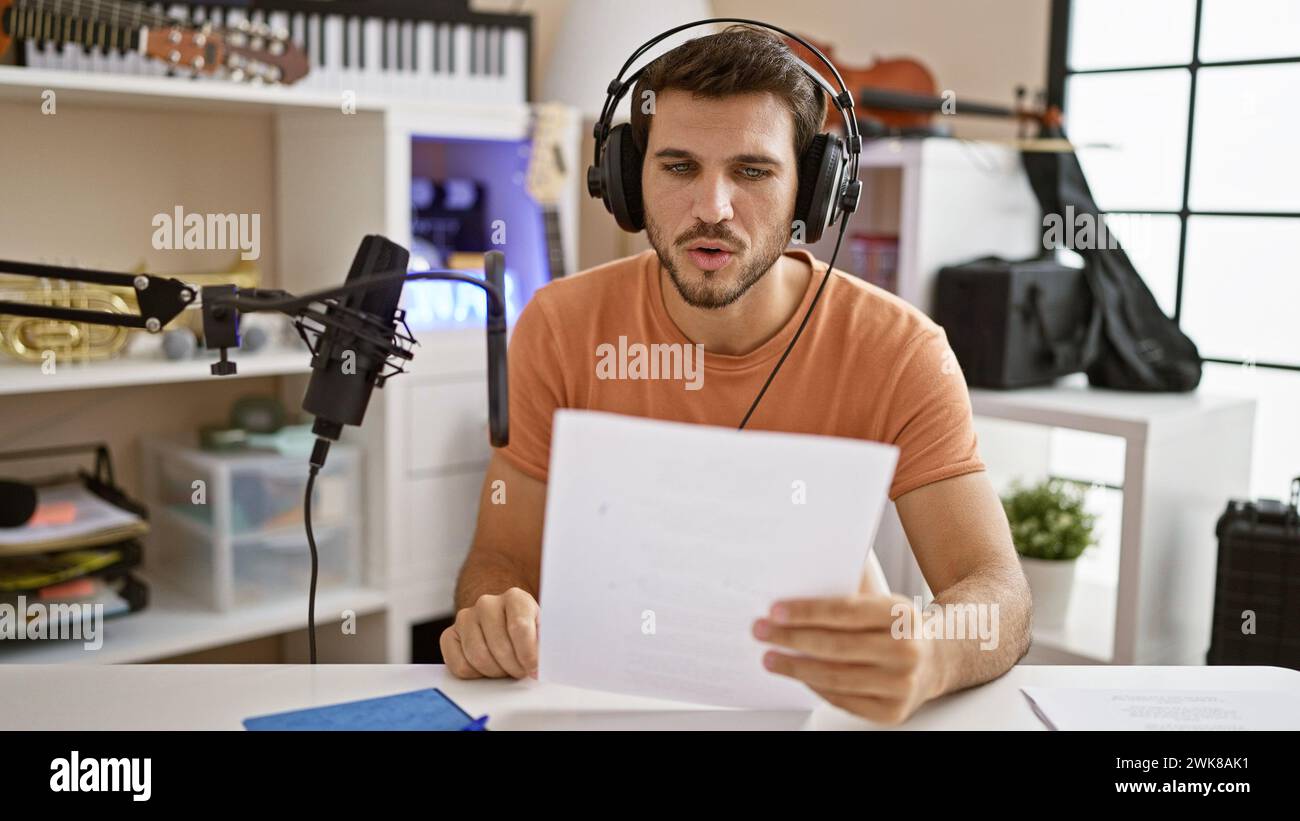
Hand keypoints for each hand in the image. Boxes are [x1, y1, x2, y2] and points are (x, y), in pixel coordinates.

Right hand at [440, 587, 538, 678]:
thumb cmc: (526, 632)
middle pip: (499, 646)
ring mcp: (466, 618)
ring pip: (478, 657)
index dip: (528, 655)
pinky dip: (475, 674)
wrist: (502, 623)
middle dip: (513, 667)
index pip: (519, 627)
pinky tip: (486, 668)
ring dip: (495, 672)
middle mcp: (487, 603)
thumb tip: (537, 670)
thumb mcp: (542, 632)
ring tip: (505, 669)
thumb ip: (544, 647)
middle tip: (520, 671)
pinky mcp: (449, 635)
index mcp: (515, 598)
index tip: (533, 668)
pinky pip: (459, 665)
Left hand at [753, 580, 944, 725]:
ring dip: (795, 667)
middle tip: (761, 632)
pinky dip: (814, 686)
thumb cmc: (895, 626)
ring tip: (770, 657)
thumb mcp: (881, 599)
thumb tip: (799, 574)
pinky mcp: (891, 711)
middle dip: (790, 639)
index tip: (774, 611)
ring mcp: (901, 685)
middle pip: (835, 646)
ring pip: (835, 677)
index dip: (806, 611)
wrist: (934, 661)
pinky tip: (798, 674)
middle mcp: (907, 650)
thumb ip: (848, 586)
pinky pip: (842, 699)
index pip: (845, 611)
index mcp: (901, 614)